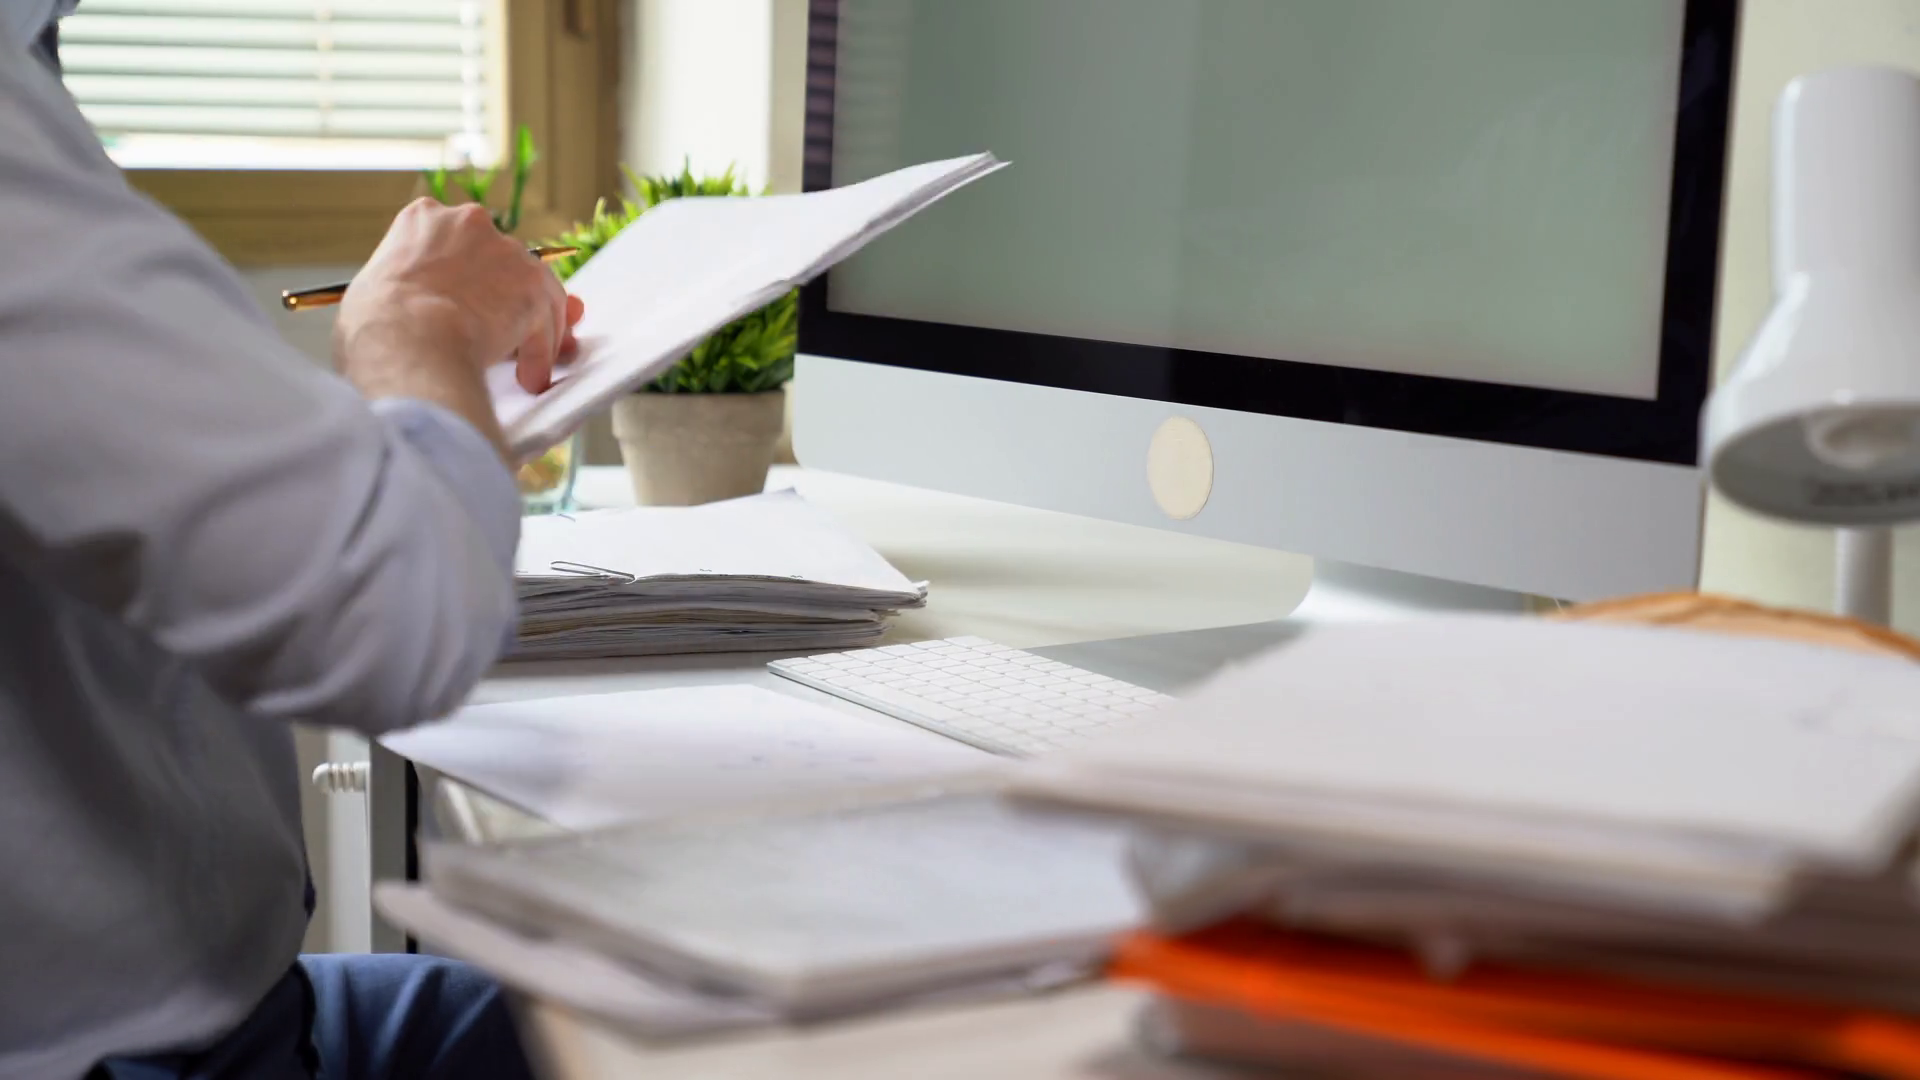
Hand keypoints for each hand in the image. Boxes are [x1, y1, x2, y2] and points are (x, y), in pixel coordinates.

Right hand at [336, 198, 584, 397]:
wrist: (406, 339)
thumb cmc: (374, 325)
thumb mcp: (371, 290)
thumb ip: (399, 287)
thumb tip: (401, 308)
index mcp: (423, 219)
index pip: (458, 242)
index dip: (468, 278)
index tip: (469, 305)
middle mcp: (469, 223)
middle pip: (502, 264)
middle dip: (507, 302)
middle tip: (505, 340)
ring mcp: (506, 252)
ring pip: (534, 293)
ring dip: (533, 332)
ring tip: (525, 371)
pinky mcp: (533, 288)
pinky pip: (544, 324)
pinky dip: (540, 353)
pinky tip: (529, 378)